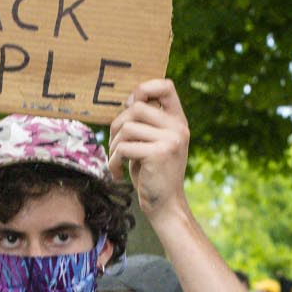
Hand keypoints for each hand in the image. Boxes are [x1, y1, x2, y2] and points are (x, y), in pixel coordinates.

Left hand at [106, 79, 190, 223]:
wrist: (165, 206)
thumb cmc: (153, 174)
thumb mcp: (152, 143)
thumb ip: (145, 122)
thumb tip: (129, 100)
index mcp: (178, 121)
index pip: (166, 86)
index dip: (144, 88)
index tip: (130, 106)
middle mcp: (178, 127)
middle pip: (137, 107)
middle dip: (117, 125)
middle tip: (115, 146)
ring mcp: (170, 140)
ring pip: (127, 127)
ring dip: (114, 146)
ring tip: (116, 161)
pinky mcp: (159, 154)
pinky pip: (125, 147)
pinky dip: (114, 160)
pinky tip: (117, 173)